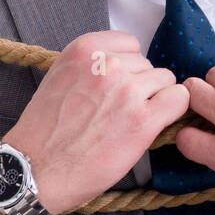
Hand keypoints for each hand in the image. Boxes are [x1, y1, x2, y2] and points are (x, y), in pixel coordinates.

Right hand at [0, 30, 188, 214]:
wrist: (35, 170)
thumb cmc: (45, 130)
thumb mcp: (60, 77)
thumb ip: (92, 64)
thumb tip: (124, 64)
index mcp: (85, 49)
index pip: (130, 44)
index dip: (127, 67)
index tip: (116, 86)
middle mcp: (107, 65)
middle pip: (147, 64)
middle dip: (139, 85)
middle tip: (117, 111)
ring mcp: (127, 91)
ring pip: (165, 80)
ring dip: (154, 99)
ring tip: (130, 121)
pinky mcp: (142, 120)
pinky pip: (179, 99)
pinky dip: (173, 110)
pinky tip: (156, 124)